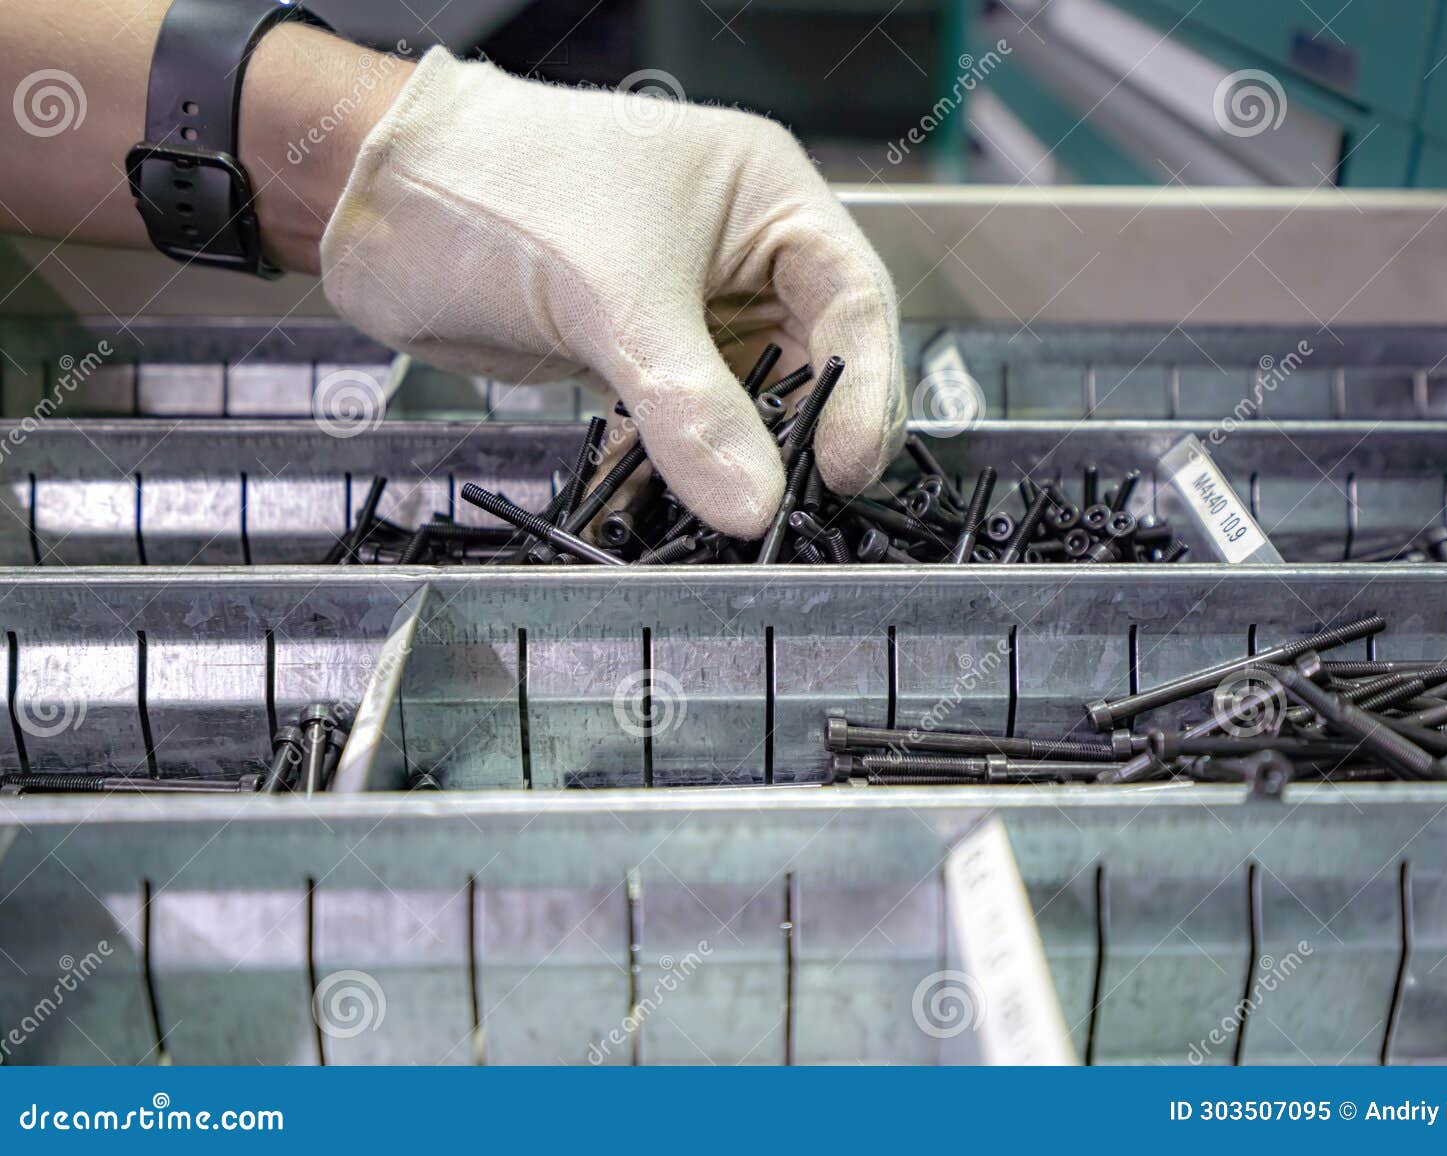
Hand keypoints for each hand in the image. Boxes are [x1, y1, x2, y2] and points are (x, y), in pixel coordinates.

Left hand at [319, 49, 905, 537]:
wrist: (372, 199)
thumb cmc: (494, 185)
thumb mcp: (613, 296)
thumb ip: (691, 407)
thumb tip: (755, 505)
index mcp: (764, 197)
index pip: (851, 298)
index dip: (864, 387)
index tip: (848, 469)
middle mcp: (739, 252)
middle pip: (808, 361)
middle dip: (799, 437)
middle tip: (795, 510)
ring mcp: (687, 305)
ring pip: (741, 403)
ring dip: (732, 463)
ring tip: (731, 524)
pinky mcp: (633, 351)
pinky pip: (677, 424)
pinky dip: (670, 467)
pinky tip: (660, 512)